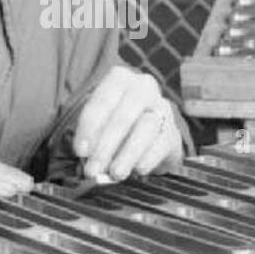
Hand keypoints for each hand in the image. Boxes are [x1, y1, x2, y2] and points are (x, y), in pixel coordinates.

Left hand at [72, 65, 182, 181]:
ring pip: (146, 128)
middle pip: (124, 116)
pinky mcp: (173, 132)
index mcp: (119, 79)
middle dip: (106, 146)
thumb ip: (91, 136)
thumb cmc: (113, 126)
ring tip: (115, 174)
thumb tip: (87, 155)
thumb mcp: (98, 124)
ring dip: (128, 154)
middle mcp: (144, 87)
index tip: (80, 152)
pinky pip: (162, 143)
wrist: (147, 138)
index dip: (89, 128)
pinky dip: (149, 158)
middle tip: (93, 170)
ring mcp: (162, 108)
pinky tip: (139, 170)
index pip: (102, 101)